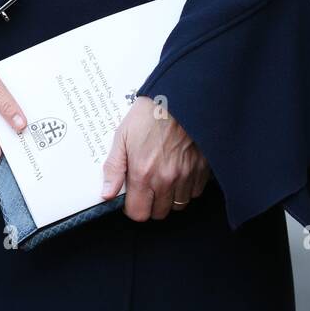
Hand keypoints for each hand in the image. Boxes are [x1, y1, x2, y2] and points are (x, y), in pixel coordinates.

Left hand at [100, 96, 210, 220]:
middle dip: (151, 204)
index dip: (133, 208)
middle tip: (147, 187)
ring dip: (170, 197)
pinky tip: (180, 172)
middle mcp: (166, 179)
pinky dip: (187, 188)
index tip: (132, 198)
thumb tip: (107, 194)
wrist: (179, 97)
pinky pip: (195, 192)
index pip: (138, 213)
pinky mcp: (202, 169)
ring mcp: (186, 175)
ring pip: (178, 205)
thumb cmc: (149, 114)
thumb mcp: (122, 136)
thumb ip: (114, 168)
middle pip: (159, 213)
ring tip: (164, 179)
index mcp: (143, 173)